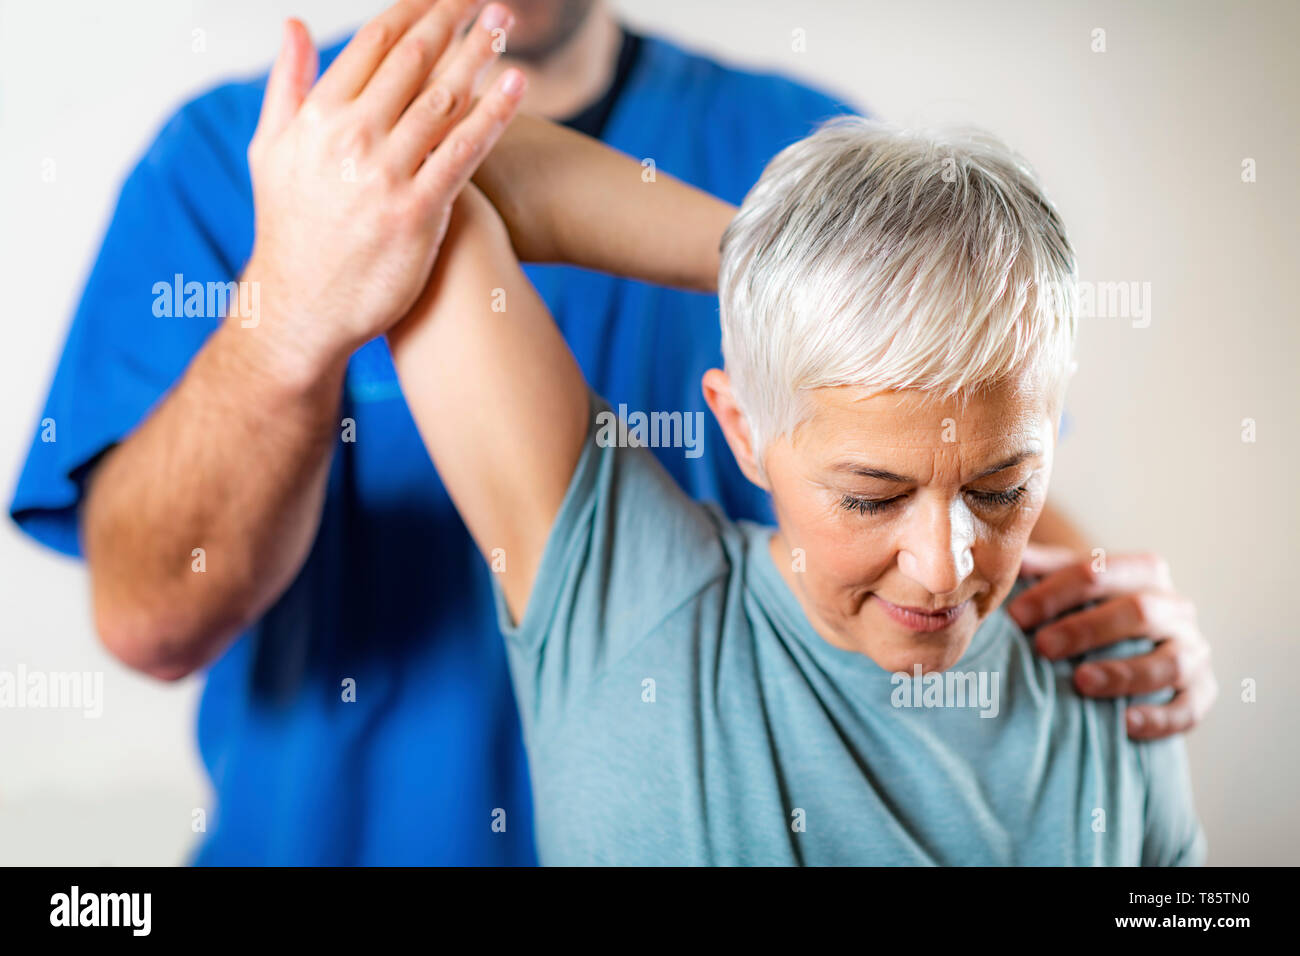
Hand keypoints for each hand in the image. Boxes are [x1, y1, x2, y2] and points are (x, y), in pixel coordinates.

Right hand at [242, 0, 525, 376]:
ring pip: (443, 99)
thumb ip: (286, 86)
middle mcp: (351, 138)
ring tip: (506, 23)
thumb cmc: (289, 230)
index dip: (414, 11)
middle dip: (453, 20)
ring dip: (480, 55)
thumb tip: (292, 25)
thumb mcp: (271, 152)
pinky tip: (516, 85)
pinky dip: (493, 114)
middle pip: (414, 61)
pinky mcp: (418, 212)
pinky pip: (464, 153)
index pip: (373, 44)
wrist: (302, 309)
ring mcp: (386, 175)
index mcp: (317, 117)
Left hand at [1009, 544, 1216, 739]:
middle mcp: (1176, 607)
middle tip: (1042, 647)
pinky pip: (1190, 707)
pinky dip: (1161, 717)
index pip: (1099, 572)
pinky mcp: (1202, 690)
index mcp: (1144, 571)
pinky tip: (1125, 723)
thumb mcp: (1067, 581)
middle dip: (1087, 629)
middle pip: (1139, 611)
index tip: (1017, 616)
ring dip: (1124, 672)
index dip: (1055, 593)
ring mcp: (1194, 649)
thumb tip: (1011, 559)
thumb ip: (1040, 568)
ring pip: (1171, 661)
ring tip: (1080, 682)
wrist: (1133, 642)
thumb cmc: (1090, 607)